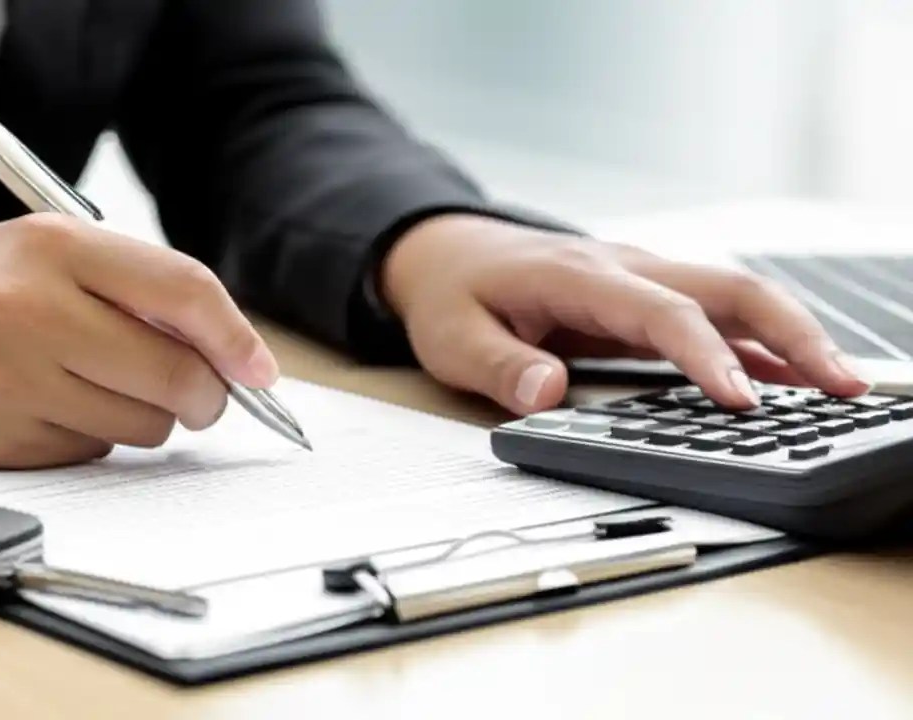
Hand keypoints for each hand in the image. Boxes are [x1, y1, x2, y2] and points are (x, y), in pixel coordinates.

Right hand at [0, 214, 278, 467]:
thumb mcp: (42, 252)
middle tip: (196, 394)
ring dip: (144, 416)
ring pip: (145, 424)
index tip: (262, 371)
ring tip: (90, 382)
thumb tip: (226, 352)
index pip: (184, 290)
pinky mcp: (2, 440)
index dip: (237, 338)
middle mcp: (36, 309)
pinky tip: (43, 406)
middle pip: (178, 373)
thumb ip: (131, 287)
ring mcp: (16, 381)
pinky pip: (93, 452)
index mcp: (55, 245)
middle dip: (206, 395)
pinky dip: (91, 437)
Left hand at [380, 214, 869, 414]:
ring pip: (734, 294)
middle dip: (790, 331)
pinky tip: (790, 376)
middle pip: (727, 287)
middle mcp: (624, 269)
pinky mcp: (644, 298)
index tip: (740, 401)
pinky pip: (714, 313)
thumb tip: (544, 393)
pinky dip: (759, 342)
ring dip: (789, 334)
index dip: (705, 355)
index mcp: (580, 277)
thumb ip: (498, 366)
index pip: (661, 312)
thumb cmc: (453, 294)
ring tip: (840, 383)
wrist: (448, 254)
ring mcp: (641, 279)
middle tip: (839, 382)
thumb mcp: (454, 336)